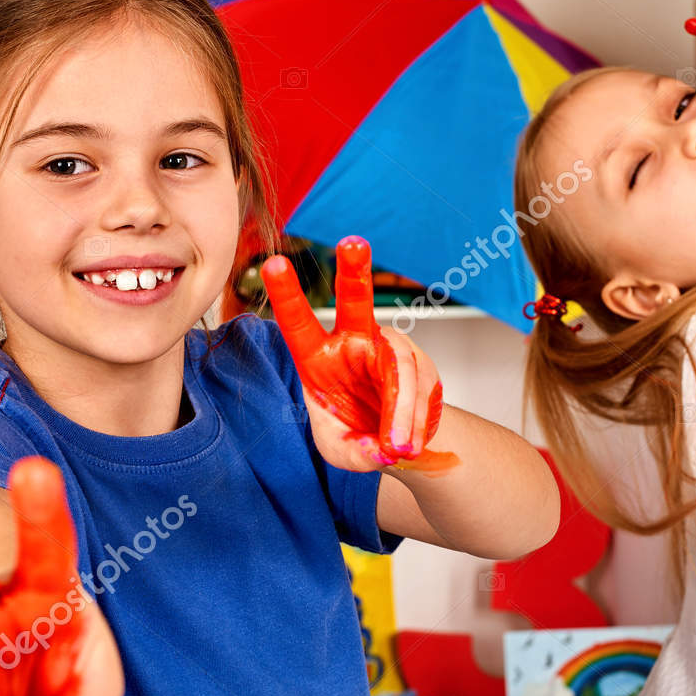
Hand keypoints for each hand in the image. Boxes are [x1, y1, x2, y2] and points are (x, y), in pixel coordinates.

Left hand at [261, 236, 456, 474]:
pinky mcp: (420, 364)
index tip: (275, 263)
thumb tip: (385, 448)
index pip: (299, 324)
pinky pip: (419, 388)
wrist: (399, 443)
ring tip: (398, 446)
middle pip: (356, 302)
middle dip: (354, 271)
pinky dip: (414, 420)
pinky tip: (409, 443)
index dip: (287, 295)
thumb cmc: (358, 438)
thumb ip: (358, 452)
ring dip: (400, 409)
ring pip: (399, 366)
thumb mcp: (343, 453)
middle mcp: (355, 344)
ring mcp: (390, 350)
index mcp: (318, 359)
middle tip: (353, 243)